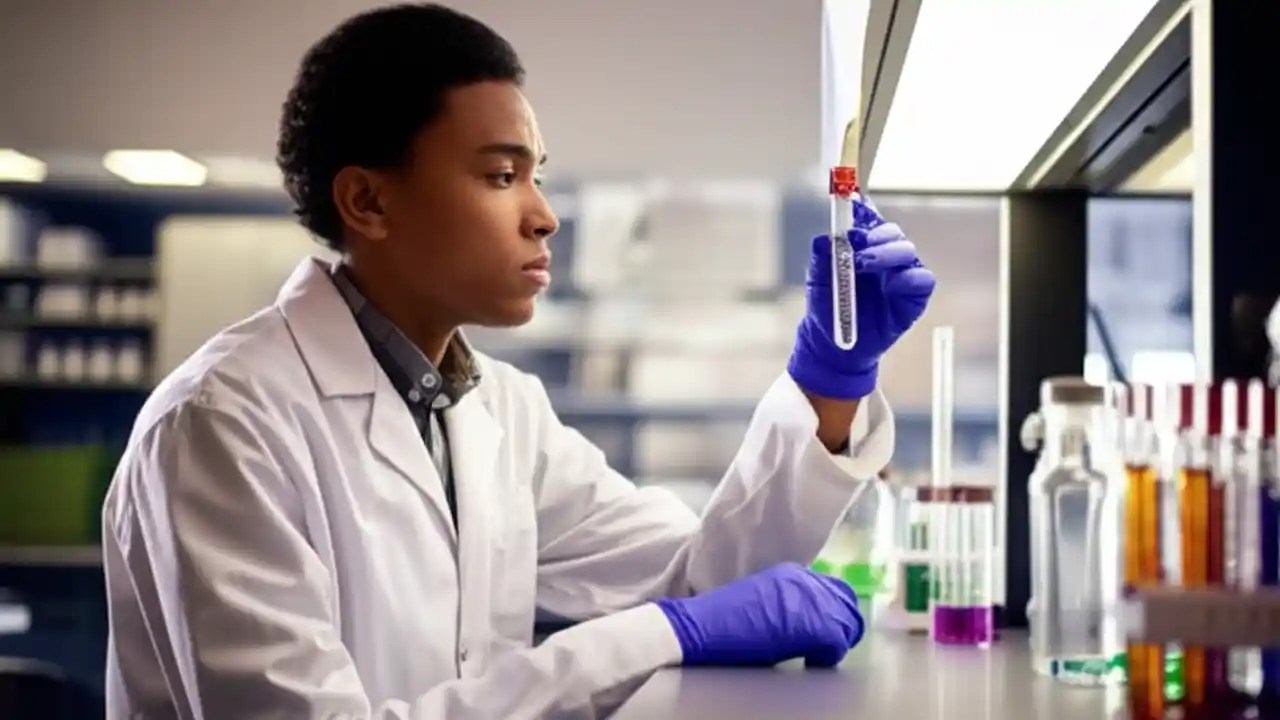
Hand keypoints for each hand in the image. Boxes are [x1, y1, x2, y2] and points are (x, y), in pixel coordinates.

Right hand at [655, 562, 863, 667]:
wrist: (703, 626)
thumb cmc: (723, 619)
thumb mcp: (762, 600)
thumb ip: (787, 604)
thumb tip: (806, 625)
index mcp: (793, 571)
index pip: (835, 588)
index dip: (834, 612)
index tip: (825, 632)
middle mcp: (807, 580)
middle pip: (847, 603)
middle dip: (841, 627)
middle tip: (825, 650)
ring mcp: (812, 600)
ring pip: (846, 622)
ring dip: (834, 642)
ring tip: (815, 657)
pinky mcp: (814, 623)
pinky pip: (836, 642)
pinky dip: (827, 656)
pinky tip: (808, 663)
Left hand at [787, 198, 934, 399]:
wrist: (835, 347)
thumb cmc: (827, 309)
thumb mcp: (818, 282)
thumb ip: (821, 257)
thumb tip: (824, 238)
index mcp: (862, 247)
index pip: (870, 219)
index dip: (864, 210)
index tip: (853, 206)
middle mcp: (884, 256)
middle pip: (891, 231)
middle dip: (875, 235)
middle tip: (857, 245)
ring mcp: (900, 274)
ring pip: (907, 249)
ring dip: (887, 253)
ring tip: (865, 265)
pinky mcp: (913, 296)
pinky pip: (922, 279)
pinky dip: (910, 278)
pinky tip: (892, 286)